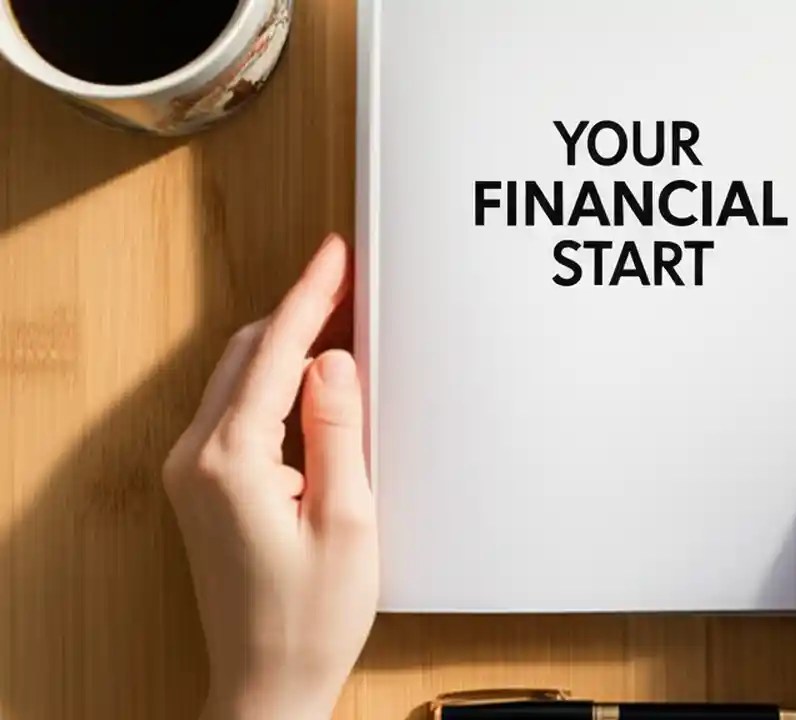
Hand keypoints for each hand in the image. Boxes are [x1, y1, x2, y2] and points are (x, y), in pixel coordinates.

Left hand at [163, 235, 377, 719]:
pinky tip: (315, 383)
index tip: (334, 255)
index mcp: (232, 461)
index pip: (274, 353)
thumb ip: (338, 430)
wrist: (267, 681)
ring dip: (288, 346)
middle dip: (300, 313)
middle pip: (246, 353)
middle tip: (351, 284)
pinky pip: (236, 409)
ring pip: (239, 377)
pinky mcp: (203, 486)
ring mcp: (193, 472)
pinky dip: (275, 382)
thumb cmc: (310, 617)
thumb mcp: (348, 520)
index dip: (310, 296)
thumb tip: (333, 359)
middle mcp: (197, 458)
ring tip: (344, 325)